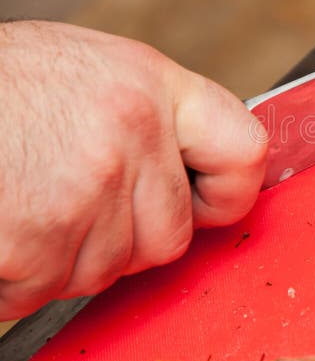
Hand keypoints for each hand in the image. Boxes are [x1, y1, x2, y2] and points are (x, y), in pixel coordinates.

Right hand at [0, 21, 266, 318]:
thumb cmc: (2, 83)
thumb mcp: (93, 71)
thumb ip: (152, 119)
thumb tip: (197, 168)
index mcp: (153, 86)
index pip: (245, 153)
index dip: (229, 193)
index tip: (210, 204)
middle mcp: (132, 135)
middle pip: (171, 237)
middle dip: (127, 239)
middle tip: (77, 202)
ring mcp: (87, 189)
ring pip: (108, 271)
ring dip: (69, 256)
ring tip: (29, 198)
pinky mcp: (37, 241)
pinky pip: (47, 289)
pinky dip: (22, 275)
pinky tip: (4, 220)